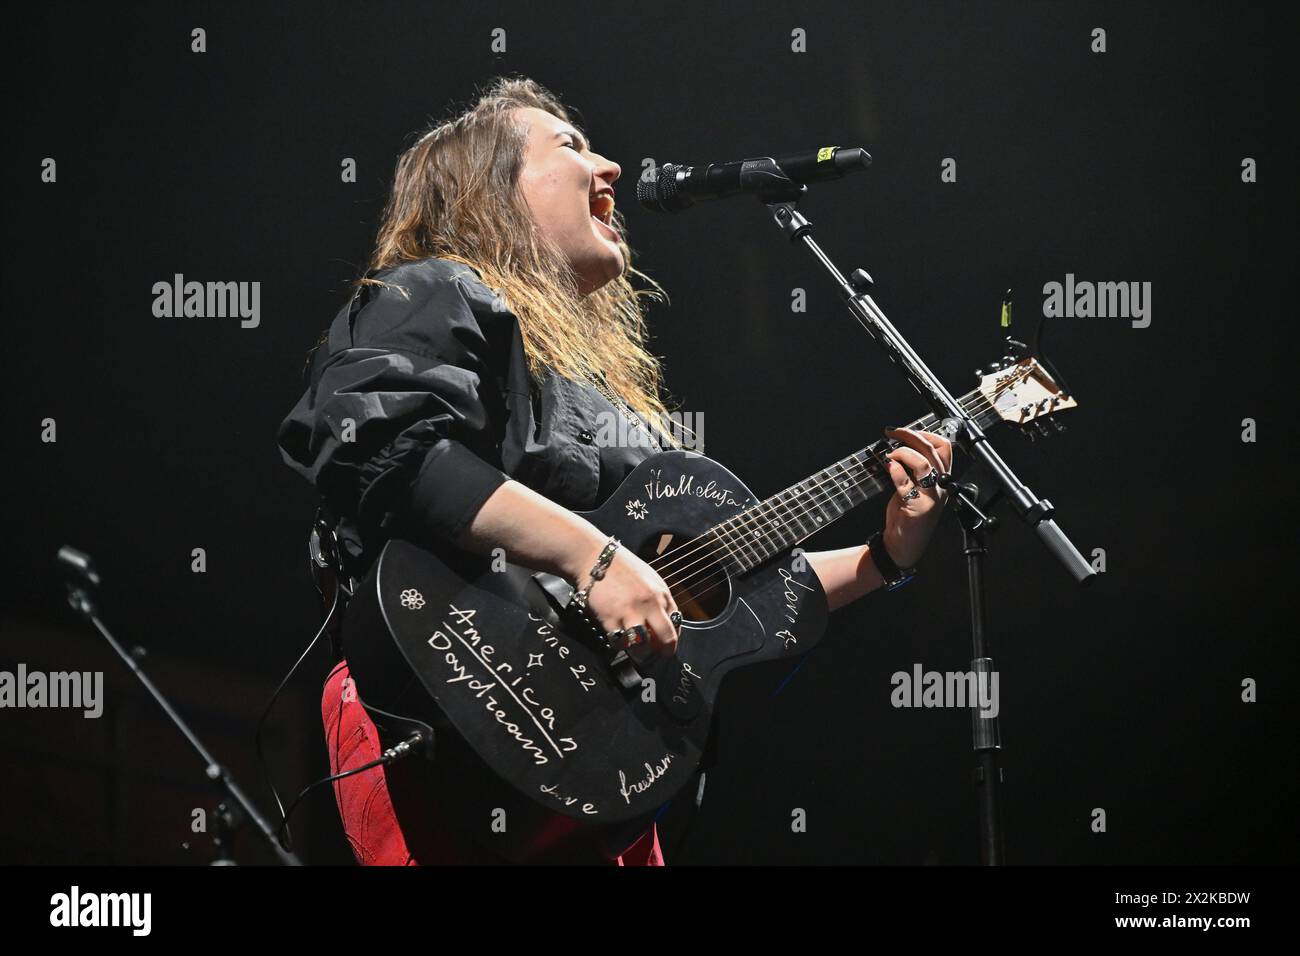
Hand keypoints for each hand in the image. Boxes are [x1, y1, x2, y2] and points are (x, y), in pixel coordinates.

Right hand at [576, 542, 680, 655]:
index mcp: (661, 593)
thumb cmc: (621, 568)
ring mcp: (629, 612)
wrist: (593, 557)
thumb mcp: (649, 578)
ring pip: (643, 646)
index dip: (673, 637)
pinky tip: (618, 638)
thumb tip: (664, 622)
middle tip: (658, 655)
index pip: (677, 623)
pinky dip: (620, 645)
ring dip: (641, 652)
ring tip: (637, 649)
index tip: (667, 643)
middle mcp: (649, 604)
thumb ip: (659, 599)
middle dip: (664, 651)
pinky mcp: (609, 619)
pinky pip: (619, 643)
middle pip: (666, 638)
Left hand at [879, 426, 952, 569]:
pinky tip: (888, 468)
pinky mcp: (916, 507)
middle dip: (911, 435)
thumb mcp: (915, 486)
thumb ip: (913, 468)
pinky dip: (895, 471)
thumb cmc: (907, 515)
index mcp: (941, 479)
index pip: (945, 447)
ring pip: (923, 463)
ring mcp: (930, 497)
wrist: (903, 544)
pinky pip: (906, 483)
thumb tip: (901, 444)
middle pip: (932, 450)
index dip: (927, 433)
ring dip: (903, 452)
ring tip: (891, 455)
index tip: (907, 431)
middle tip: (893, 432)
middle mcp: (940, 487)